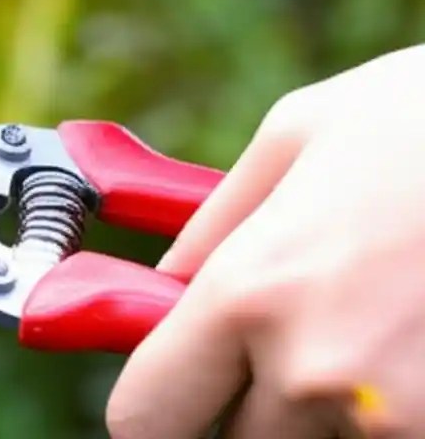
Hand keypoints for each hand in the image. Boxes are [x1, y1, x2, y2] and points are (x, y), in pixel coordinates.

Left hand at [105, 44, 424, 437]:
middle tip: (303, 331)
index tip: (172, 403)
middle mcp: (313, 369)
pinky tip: (416, 339)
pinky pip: (390, 434)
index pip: (147, 414)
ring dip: (333, 410)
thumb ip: (215, 224)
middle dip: (257, 400)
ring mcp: (396, 415)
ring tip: (380, 320)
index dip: (153, 413)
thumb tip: (164, 279)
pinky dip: (394, 407)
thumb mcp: (297, 136)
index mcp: (248, 293)